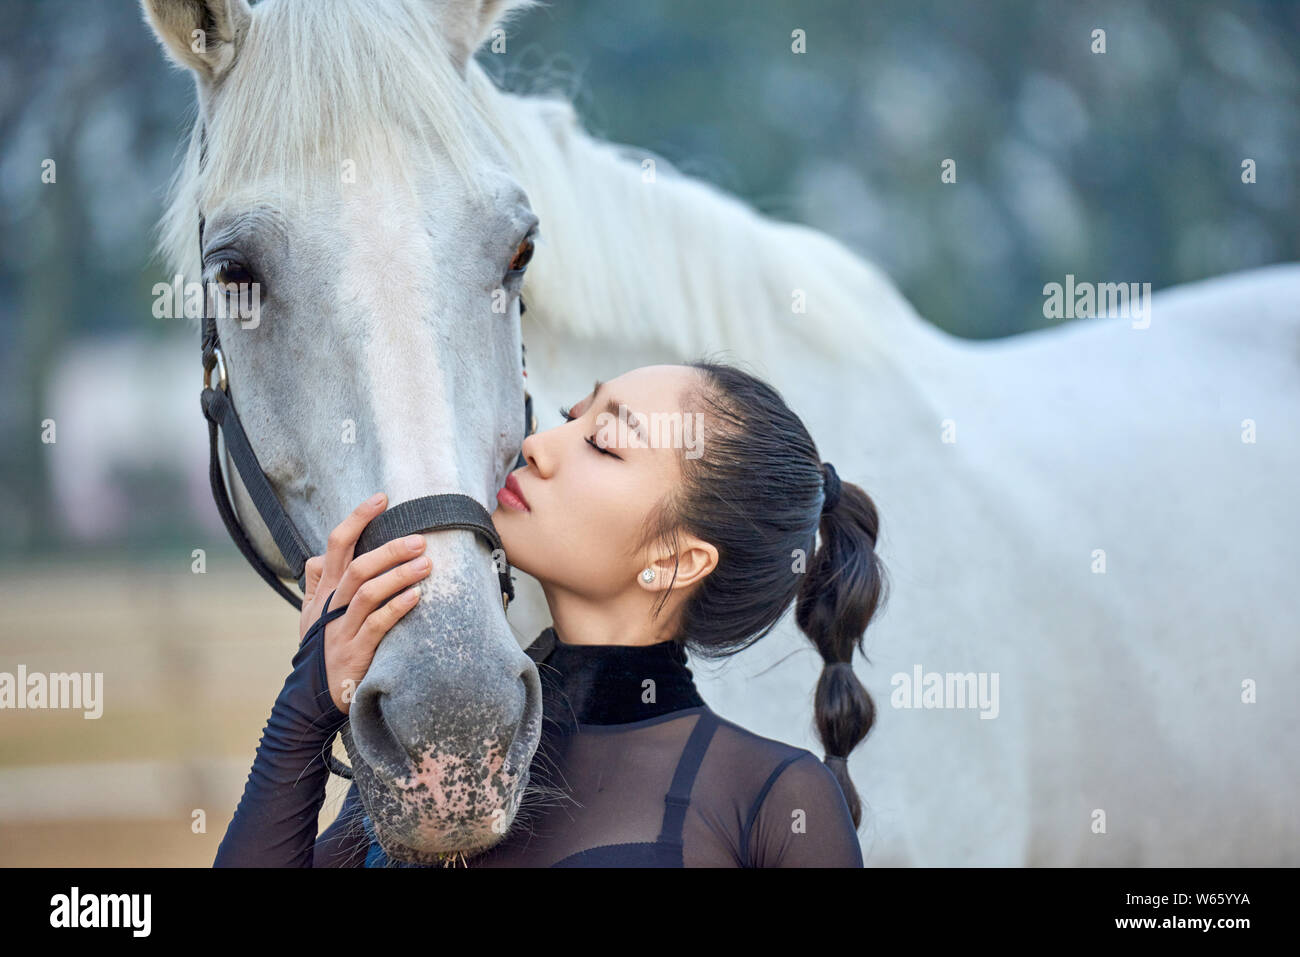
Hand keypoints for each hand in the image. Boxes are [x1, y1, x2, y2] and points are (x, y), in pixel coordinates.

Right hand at [299, 493, 431, 713]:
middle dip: (389, 549)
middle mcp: (330, 605)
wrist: (312, 696)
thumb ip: (317, 584)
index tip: (382, 498)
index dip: (358, 518)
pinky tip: (416, 597)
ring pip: (368, 592)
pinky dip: (397, 608)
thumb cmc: (322, 648)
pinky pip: (377, 625)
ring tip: (426, 564)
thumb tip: (319, 556)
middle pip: (357, 567)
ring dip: (399, 575)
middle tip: (420, 539)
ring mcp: (341, 629)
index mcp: (323, 590)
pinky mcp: (355, 652)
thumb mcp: (312, 614)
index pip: (336, 544)